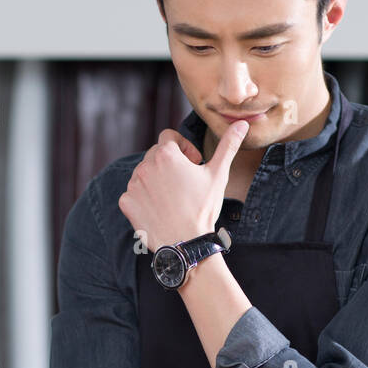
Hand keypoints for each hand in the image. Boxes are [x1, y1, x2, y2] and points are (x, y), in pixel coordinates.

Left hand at [117, 121, 248, 253]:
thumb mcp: (218, 174)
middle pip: (155, 154)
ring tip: (172, 198)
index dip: (183, 147)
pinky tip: (159, 209)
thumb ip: (227, 146)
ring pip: (143, 173)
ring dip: (156, 180)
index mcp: (166, 154)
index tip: (193, 163)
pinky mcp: (126, 202)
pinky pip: (133, 193)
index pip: (169, 136)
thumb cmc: (203, 208)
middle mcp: (145, 165)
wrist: (186, 244)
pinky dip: (143, 198)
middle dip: (169, 164)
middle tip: (184, 183)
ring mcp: (133, 184)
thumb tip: (241, 124)